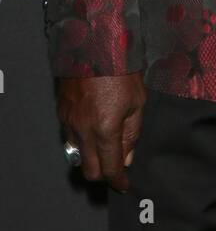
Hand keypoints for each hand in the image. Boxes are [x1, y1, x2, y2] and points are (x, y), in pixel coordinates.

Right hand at [56, 72, 145, 193]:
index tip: (124, 185)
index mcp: (106, 128)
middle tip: (116, 168)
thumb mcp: (137, 102)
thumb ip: (132, 133)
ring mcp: (69, 121)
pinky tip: (93, 129)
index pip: (110, 168)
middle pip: (90, 170)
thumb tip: (127, 157)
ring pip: (77, 155)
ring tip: (106, 147)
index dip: (118, 181)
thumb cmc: (121, 69)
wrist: (96, 45)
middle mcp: (84, 129)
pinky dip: (81, 141)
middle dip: (104, 174)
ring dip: (91, 158)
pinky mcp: (62, 112)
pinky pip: (69, 137)